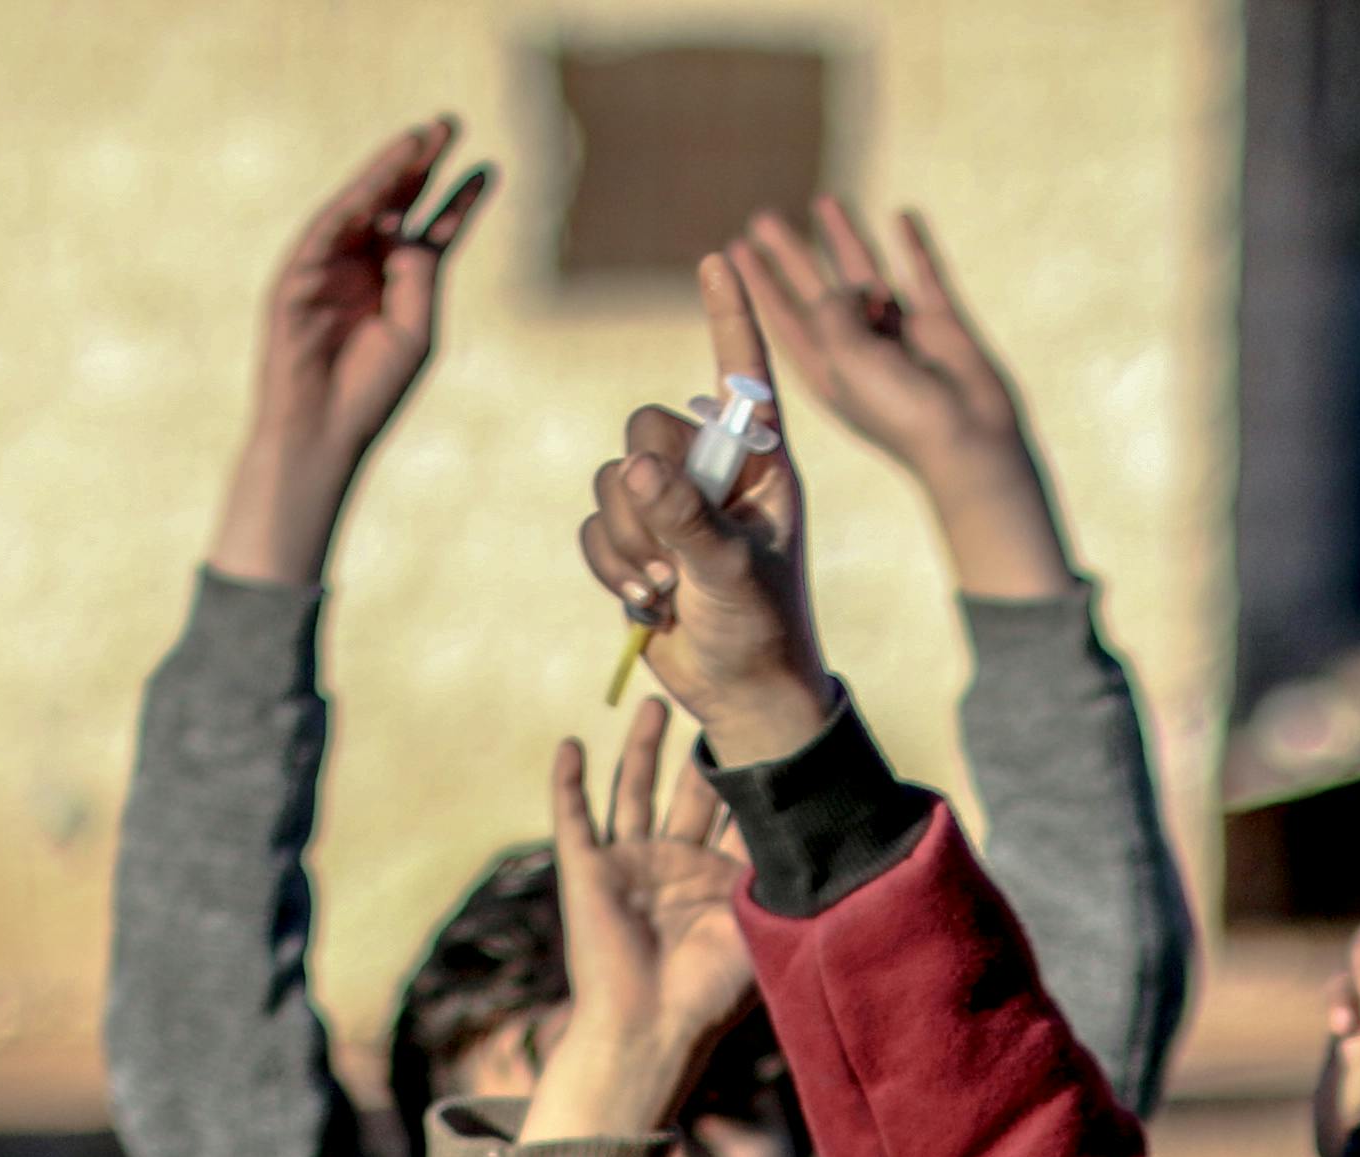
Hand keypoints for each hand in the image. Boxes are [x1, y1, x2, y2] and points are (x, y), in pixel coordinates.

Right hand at [209, 120, 492, 588]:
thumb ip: (422, 276)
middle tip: (451, 123)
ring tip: (423, 135)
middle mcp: (363, 266)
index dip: (459, 200)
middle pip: (397, 204)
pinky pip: (330, 224)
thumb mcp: (416, 328)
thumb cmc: (373, 390)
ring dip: (391, 168)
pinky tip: (384, 173)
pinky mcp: (299, 272)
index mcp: (397, 284)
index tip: (491, 168)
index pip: (432, 231)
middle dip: (422, 163)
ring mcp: (329, 266)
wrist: (325, 430)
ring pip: (363, 205)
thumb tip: (414, 228)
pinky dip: (357, 196)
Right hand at [517, 702, 756, 1146]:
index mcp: (719, 882)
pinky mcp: (586, 871)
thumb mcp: (760, 928)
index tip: (774, 726)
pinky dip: (569, 781)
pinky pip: (573, 815)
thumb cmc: (710, 994)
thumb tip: (822, 825)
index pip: (739, 815)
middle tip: (722, 698)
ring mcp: (629, 866)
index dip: (754, 775)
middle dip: (703, 750)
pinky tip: (573, 743)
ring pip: (634, 791)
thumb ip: (780, 878)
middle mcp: (675, 867)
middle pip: (689, 793)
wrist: (649, 1032)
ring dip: (643, 749)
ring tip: (658, 703)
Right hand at [585, 252, 838, 765]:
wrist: (744, 696)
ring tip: (670, 588)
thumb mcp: (735, 575)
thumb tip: (634, 468)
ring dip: (630, 541)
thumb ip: (688, 521)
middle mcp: (711, 472)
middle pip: (644, 426)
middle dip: (648, 493)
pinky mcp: (635, 540)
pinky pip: (593, 526)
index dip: (730, 318)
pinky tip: (646, 601)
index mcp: (760, 463)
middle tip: (681, 558)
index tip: (721, 257)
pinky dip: (610, 565)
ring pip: (611, 480)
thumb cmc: (766, 631)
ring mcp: (670, 504)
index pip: (743, 376)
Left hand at [731, 199, 1071, 604]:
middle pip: (815, 289)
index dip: (758, 283)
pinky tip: (902, 217)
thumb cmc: (898, 411)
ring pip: (865, 275)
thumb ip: (831, 310)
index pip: (781, 317)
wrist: (969, 440)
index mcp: (826, 367)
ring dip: (843, 239)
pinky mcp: (939, 325)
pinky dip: (912, 247)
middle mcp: (858, 349)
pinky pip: (922, 274)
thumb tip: (849, 285)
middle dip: (789, 255)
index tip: (732, 248)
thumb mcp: (844, 358)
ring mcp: (899, 335)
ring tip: (822, 201)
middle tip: (762, 218)